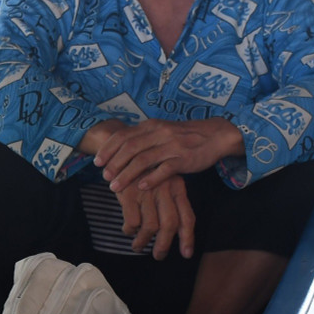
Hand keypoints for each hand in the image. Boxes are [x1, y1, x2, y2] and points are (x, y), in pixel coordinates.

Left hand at [94, 118, 243, 192]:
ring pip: (143, 160)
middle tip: (104, 177)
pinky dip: (150, 179)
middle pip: (130, 148)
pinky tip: (140, 187)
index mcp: (152, 126)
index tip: (97, 162)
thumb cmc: (184, 136)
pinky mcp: (184, 159)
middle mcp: (160, 133)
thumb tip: (118, 150)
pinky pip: (164, 170)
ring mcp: (172, 146)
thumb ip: (143, 138)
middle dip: (114, 163)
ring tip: (115, 186)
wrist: (216, 135)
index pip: (123, 136)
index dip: (108, 149)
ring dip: (126, 174)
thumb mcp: (162, 131)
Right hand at [113, 173, 195, 259]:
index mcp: (177, 187)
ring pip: (150, 226)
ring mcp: (146, 191)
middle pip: (169, 224)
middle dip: (164, 245)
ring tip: (138, 246)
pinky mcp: (128, 194)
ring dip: (143, 241)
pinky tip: (128, 231)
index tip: (186, 254)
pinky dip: (130, 231)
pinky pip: (132, 222)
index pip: (187, 217)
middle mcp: (165, 189)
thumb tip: (177, 231)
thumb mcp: (163, 182)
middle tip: (158, 256)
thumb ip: (172, 202)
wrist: (121, 152)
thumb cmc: (144, 173)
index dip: (188, 238)